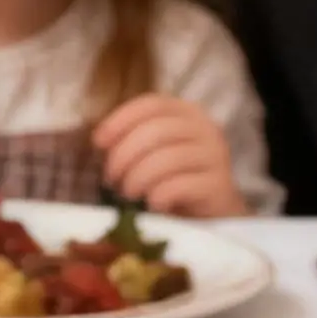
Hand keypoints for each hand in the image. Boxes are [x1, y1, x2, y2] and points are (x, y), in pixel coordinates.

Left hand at [94, 95, 246, 218]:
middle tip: (111, 180)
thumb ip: (131, 140)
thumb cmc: (172, 180)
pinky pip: (180, 186)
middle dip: (124, 156)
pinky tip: (153, 205)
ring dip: (137, 178)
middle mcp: (204, 128)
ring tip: (129, 194)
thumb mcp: (151, 153)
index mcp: (186, 113)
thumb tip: (100, 140)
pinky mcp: (218, 185)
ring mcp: (215, 155)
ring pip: (167, 158)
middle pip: (156, 130)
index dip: (120, 120)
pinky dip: (158, 196)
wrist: (208, 214)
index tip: (98, 142)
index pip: (151, 104)